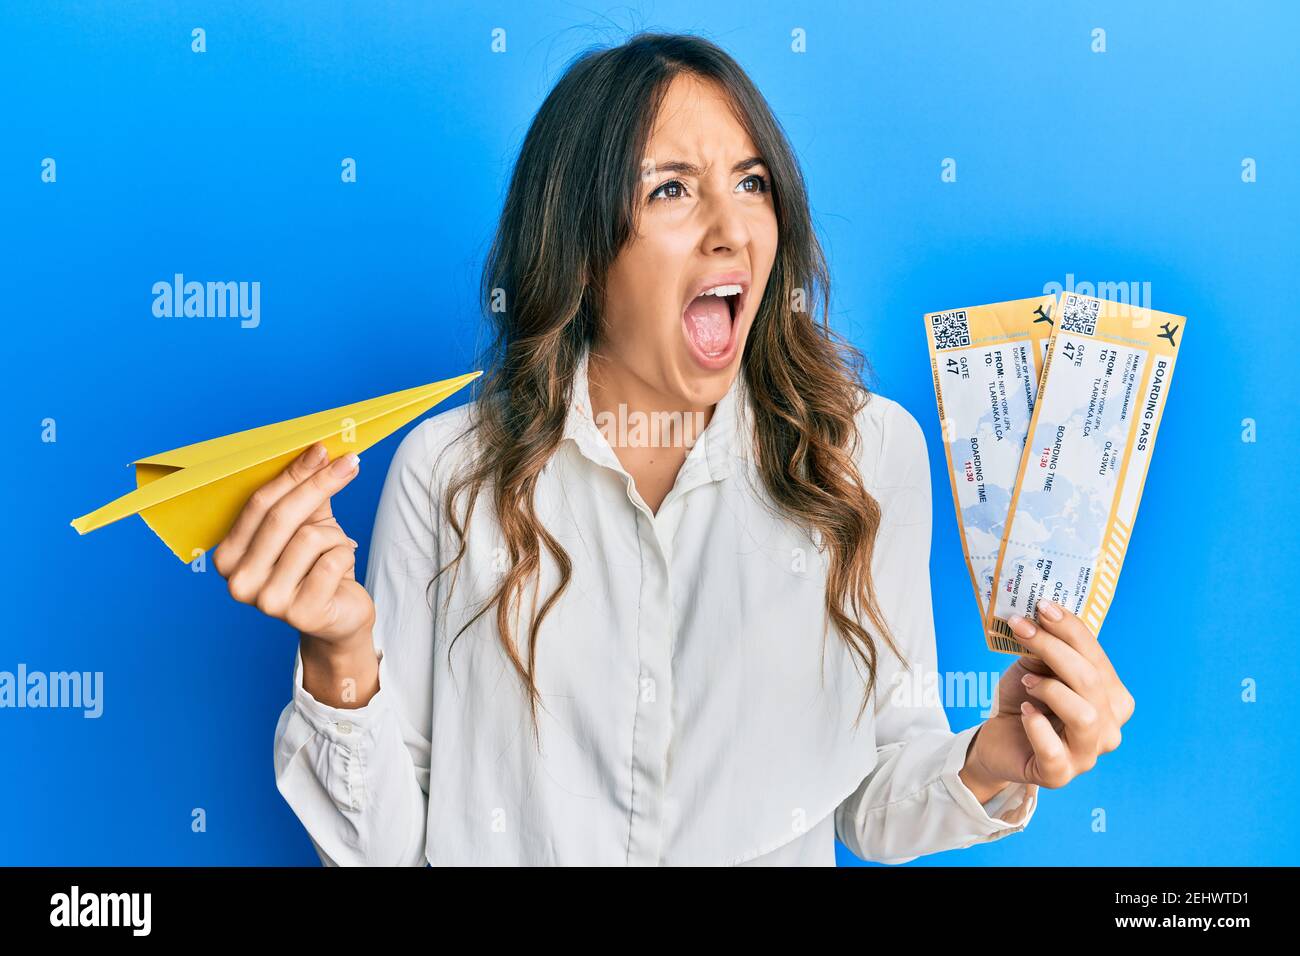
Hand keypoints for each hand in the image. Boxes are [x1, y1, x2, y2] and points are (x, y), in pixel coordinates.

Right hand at [213, 441, 374, 645]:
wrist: (338, 618)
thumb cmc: (317, 567)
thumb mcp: (306, 526)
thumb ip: (304, 494)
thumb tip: (317, 451)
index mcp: (228, 557)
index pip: (259, 504)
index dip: (293, 474)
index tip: (321, 449)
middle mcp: (239, 582)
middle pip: (281, 517)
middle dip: (320, 483)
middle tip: (350, 463)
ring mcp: (267, 602)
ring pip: (310, 538)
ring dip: (335, 536)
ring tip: (337, 549)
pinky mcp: (300, 614)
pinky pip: (332, 561)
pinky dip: (345, 555)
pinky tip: (342, 569)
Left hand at [965, 599, 1135, 793]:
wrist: (997, 740)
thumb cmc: (1025, 700)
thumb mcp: (1037, 667)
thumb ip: (1049, 647)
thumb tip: (1044, 612)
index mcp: (1113, 698)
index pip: (1097, 658)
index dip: (1070, 629)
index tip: (1041, 606)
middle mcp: (1109, 728)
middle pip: (1090, 681)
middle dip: (1053, 648)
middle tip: (1020, 628)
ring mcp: (1087, 755)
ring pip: (1084, 715)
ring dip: (1051, 690)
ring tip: (1027, 683)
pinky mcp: (1059, 775)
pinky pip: (1055, 751)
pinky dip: (1037, 727)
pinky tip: (1025, 713)